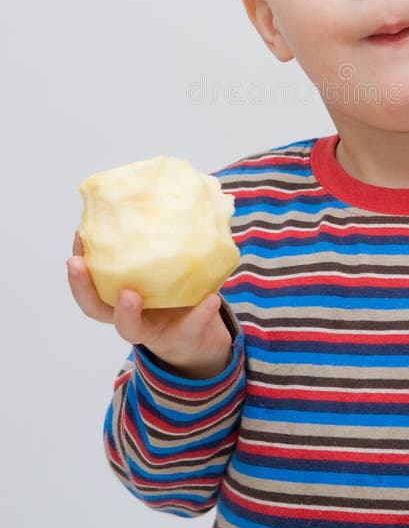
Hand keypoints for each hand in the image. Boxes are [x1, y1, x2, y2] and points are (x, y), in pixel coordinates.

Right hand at [67, 231, 233, 378]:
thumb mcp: (163, 268)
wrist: (200, 338)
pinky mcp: (182, 337)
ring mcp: (152, 331)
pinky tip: (211, 299)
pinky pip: (190, 326)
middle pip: (96, 308)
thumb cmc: (175, 295)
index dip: (78, 261)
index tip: (77, 234)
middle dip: (84, 287)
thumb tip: (161, 190)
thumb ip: (157, 242)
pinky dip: (201, 314)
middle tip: (78, 264)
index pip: (90, 282)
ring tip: (130, 294)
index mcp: (120, 297)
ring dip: (127, 312)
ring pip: (130, 329)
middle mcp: (129, 316)